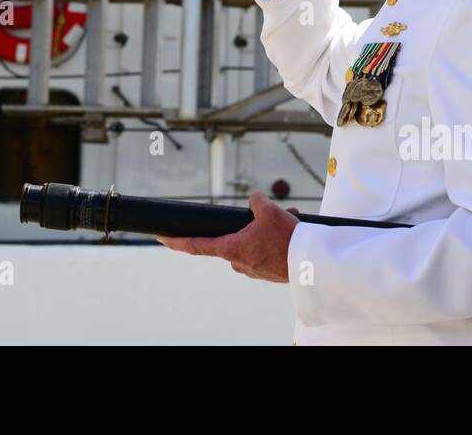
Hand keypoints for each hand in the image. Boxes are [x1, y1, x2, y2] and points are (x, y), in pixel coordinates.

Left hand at [156, 193, 298, 282]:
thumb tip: (254, 200)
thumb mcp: (269, 210)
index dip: (176, 241)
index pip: (196, 246)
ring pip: (253, 241)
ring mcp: (252, 269)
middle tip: (268, 213)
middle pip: (232, 238)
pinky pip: (265, 249)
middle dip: (249, 223)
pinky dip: (274, 238)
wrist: (310, 263)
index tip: (161, 238)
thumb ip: (256, 201)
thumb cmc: (286, 239)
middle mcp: (238, 262)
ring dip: (266, 229)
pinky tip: (289, 228)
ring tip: (286, 218)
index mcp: (231, 249)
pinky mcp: (267, 271)